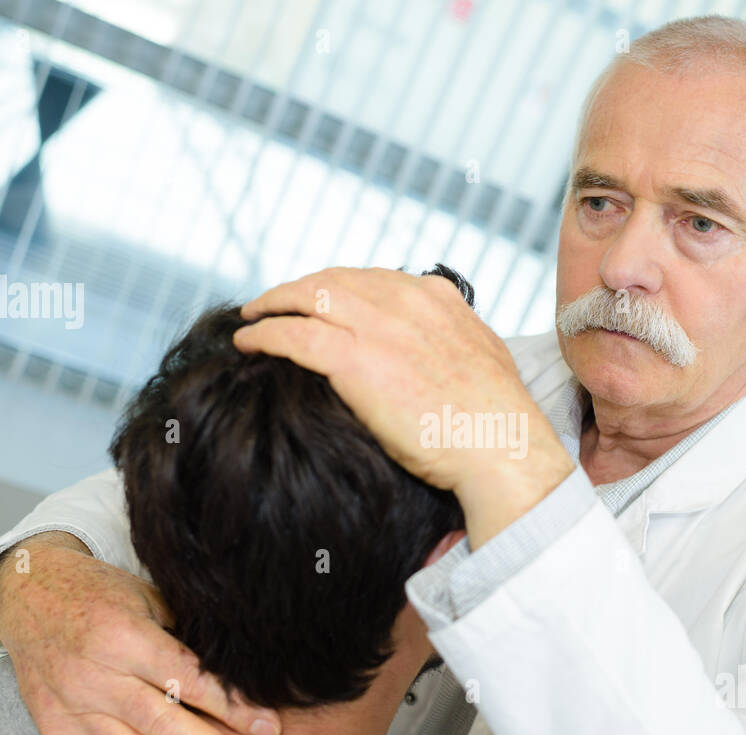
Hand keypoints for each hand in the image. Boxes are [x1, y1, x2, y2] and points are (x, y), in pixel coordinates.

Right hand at [0, 531, 282, 734]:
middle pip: (161, 718)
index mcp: (126, 637)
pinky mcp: (53, 726)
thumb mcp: (146, 598)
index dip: (229, 705)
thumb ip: (183, 636)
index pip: (186, 678)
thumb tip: (235, 672)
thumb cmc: (99, 594)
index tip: (267, 728)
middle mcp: (99, 675)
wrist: (29, 592)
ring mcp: (74, 705)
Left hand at [234, 268, 574, 545]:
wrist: (498, 444)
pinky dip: (263, 334)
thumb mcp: (483, 357)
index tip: (322, 300)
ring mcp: (377, 327)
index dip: (339, 286)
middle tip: (275, 302)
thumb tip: (440, 347)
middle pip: (334, 279)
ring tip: (252, 316)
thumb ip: (452, 340)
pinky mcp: (353, 360)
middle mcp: (405, 300)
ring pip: (306, 297)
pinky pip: (292, 335)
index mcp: (437, 298)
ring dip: (272, 303)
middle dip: (299, 287)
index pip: (374, 278)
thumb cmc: (496, 419)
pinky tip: (247, 342)